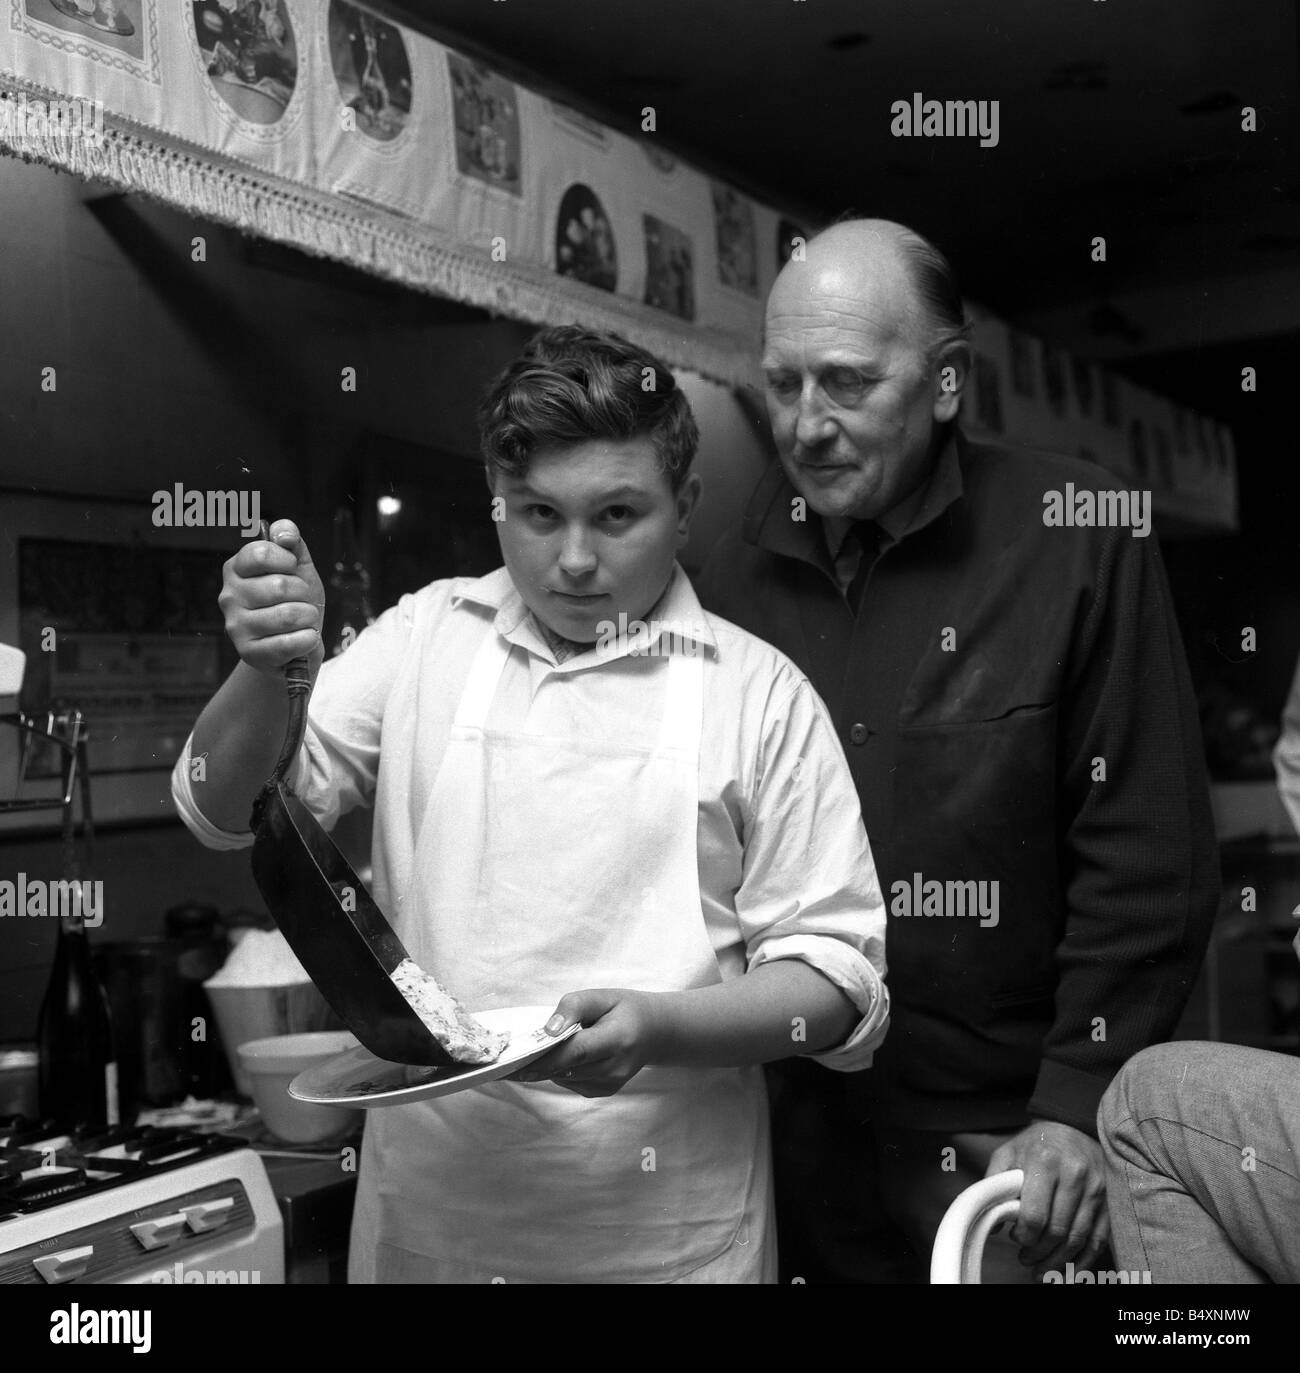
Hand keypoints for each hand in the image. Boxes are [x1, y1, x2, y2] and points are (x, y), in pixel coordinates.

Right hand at [217, 519, 324, 676]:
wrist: (296, 643)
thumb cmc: (295, 601)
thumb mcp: (298, 568)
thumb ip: (292, 542)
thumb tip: (284, 533)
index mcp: (237, 569)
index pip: (260, 552)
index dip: (287, 560)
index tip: (293, 569)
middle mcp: (229, 596)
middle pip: (279, 586)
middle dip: (304, 594)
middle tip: (302, 601)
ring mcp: (236, 626)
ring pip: (287, 616)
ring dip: (308, 618)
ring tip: (304, 620)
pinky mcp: (248, 653)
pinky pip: (288, 643)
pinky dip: (307, 640)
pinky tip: (304, 638)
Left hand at [510, 989, 664, 1096]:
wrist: (655, 1032)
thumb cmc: (625, 1010)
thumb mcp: (603, 996)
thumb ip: (574, 1006)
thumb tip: (547, 1030)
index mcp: (618, 1039)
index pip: (576, 1051)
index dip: (545, 1058)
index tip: (516, 1061)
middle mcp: (615, 1068)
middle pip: (566, 1069)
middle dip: (535, 1064)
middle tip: (504, 1061)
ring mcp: (610, 1084)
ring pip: (564, 1078)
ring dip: (544, 1067)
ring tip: (530, 1052)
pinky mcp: (603, 1091)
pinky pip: (570, 1082)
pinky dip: (558, 1070)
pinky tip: (558, 1056)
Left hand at [986, 1120, 1108, 1277]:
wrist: (1073, 1128)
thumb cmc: (1036, 1144)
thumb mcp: (1008, 1153)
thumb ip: (995, 1184)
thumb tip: (992, 1223)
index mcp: (1045, 1161)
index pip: (1034, 1214)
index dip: (1022, 1235)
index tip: (1014, 1237)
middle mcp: (1075, 1175)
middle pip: (1056, 1231)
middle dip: (1038, 1252)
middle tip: (1025, 1258)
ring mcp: (1096, 1189)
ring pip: (1077, 1240)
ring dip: (1057, 1262)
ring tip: (1039, 1269)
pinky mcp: (1110, 1202)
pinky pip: (1098, 1241)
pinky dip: (1082, 1262)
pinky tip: (1066, 1271)